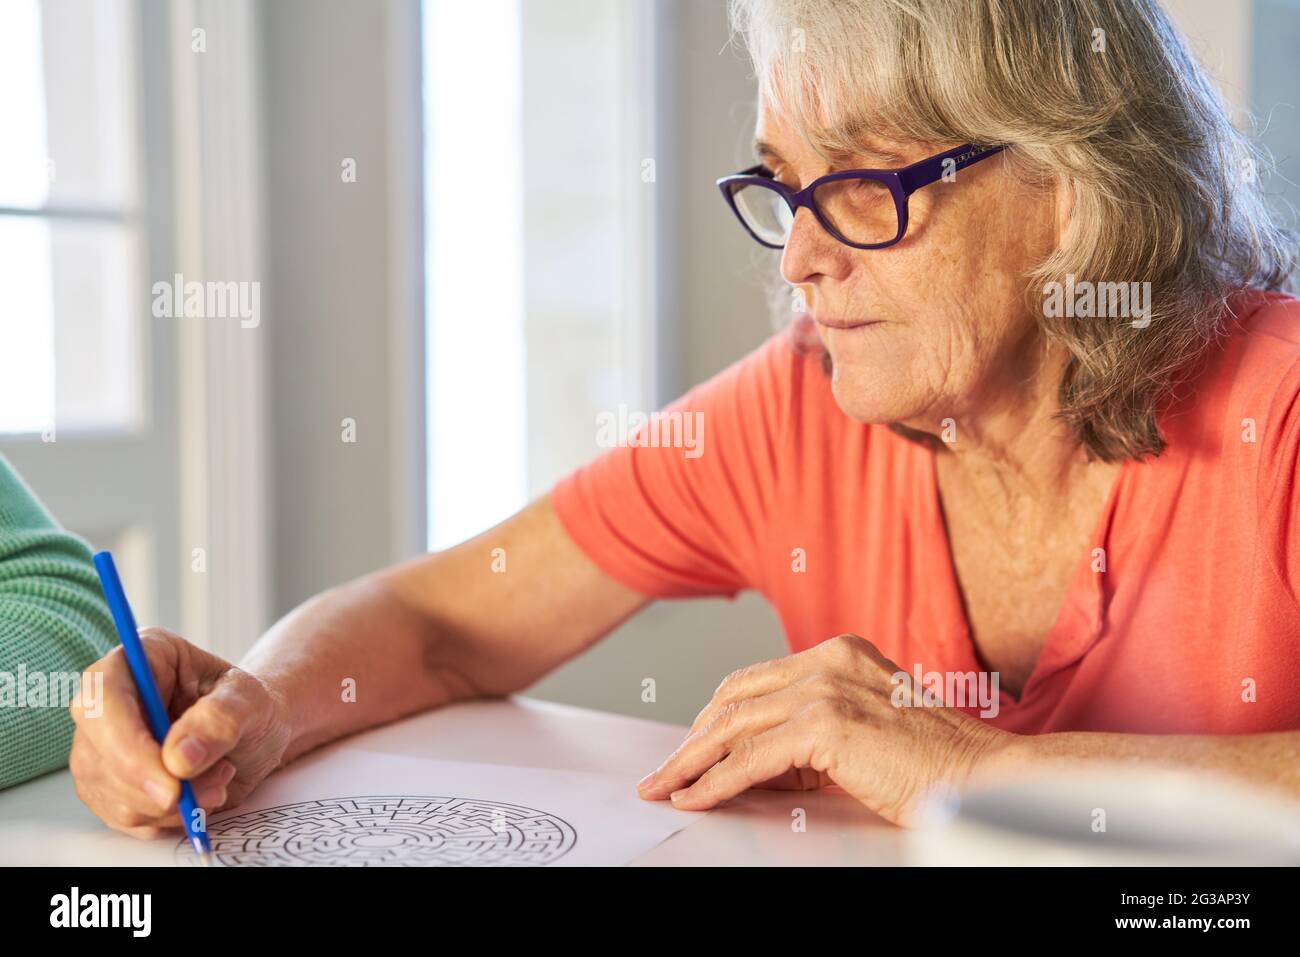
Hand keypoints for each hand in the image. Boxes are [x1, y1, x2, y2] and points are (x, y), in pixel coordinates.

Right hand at [69, 627, 290, 838]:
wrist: (255, 735)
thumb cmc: (249, 707)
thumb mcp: (251, 701)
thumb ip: (222, 719)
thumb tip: (179, 758)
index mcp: (142, 658)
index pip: (103, 696)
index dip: (126, 742)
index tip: (170, 781)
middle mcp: (110, 700)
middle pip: (93, 750)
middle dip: (146, 784)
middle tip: (197, 797)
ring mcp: (102, 744)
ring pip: (105, 789)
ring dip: (165, 804)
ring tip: (218, 782)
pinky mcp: (108, 783)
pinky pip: (121, 815)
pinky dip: (163, 820)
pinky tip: (199, 799)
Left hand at [636, 633, 1007, 824]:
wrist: (984, 779)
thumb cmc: (934, 765)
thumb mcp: (859, 736)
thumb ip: (808, 738)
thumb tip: (748, 765)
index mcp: (839, 652)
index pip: (755, 681)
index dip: (713, 716)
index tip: (688, 747)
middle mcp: (829, 660)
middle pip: (735, 697)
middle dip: (692, 739)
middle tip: (663, 772)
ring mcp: (827, 686)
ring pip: (734, 726)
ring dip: (691, 762)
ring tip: (664, 787)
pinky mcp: (826, 724)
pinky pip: (751, 758)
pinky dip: (715, 781)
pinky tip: (696, 797)